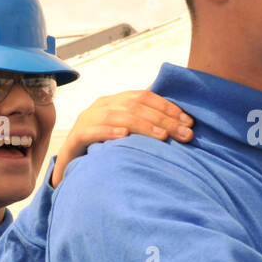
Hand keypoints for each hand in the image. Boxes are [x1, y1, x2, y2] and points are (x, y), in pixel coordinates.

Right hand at [52, 90, 193, 186]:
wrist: (71, 165)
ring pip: (117, 116)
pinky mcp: (75, 137)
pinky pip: (92, 131)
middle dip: (163, 120)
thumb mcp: (126, 132)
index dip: (168, 107)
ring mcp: (86, 120)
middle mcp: (101, 105)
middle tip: (185, 134)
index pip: (145, 96)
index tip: (189, 122)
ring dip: (143, 126)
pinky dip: (108, 131)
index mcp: (115, 100)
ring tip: (163, 137)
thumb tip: (180, 121)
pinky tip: (124, 136)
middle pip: (135, 106)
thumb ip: (145, 123)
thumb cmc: (104, 149)